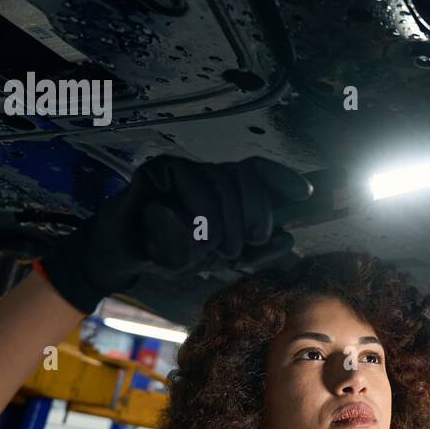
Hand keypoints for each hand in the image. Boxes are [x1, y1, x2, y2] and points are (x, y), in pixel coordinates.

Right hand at [39, 155, 313, 313]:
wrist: (124, 257)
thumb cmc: (170, 254)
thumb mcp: (218, 260)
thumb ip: (254, 253)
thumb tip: (289, 240)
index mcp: (225, 189)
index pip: (258, 171)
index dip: (282, 178)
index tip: (305, 194)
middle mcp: (208, 173)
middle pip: (246, 180)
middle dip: (250, 218)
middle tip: (236, 249)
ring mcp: (186, 168)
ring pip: (222, 189)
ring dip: (216, 230)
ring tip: (201, 250)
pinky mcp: (160, 169)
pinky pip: (194, 191)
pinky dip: (191, 222)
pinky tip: (176, 232)